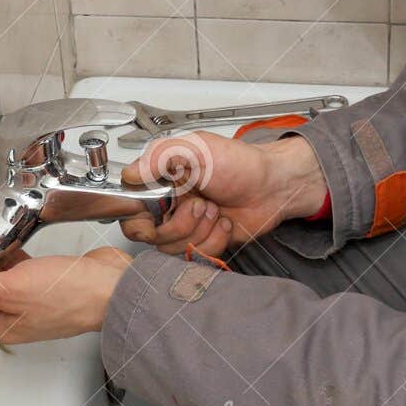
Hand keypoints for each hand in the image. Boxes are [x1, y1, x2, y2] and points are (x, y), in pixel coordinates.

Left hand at [0, 247, 132, 343]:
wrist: (116, 286)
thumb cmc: (73, 295)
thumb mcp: (13, 289)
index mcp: (1, 324)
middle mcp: (16, 313)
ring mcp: (34, 296)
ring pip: (1, 268)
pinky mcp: (50, 279)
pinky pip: (22, 261)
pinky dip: (16, 247)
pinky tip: (18, 235)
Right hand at [119, 131, 326, 255]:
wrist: (275, 186)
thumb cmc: (241, 163)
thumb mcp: (198, 148)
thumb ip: (160, 156)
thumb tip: (130, 172)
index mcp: (163, 181)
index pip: (130, 208)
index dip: (138, 216)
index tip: (157, 211)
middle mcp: (171, 206)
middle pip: (150, 235)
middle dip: (178, 224)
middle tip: (200, 205)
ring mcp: (187, 226)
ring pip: (172, 248)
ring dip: (198, 231)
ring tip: (215, 210)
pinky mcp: (204, 243)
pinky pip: (196, 256)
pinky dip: (213, 241)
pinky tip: (224, 223)